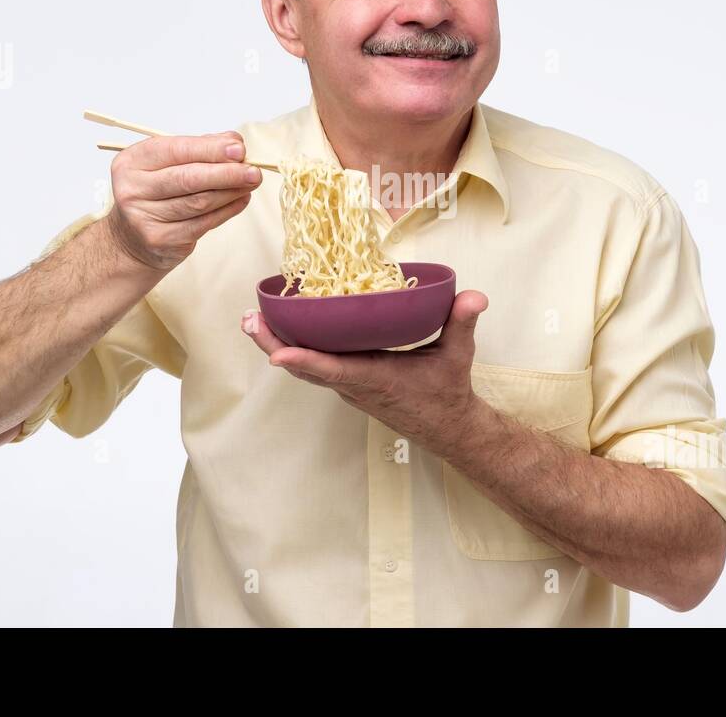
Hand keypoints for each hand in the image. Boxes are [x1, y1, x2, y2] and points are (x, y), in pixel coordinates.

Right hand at [105, 132, 261, 271]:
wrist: (131, 239)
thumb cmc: (154, 193)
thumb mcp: (166, 164)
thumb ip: (198, 149)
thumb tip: (234, 142)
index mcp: (131, 162)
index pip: (176, 151)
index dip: (210, 149)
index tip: (239, 149)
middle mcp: (132, 189)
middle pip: (188, 179)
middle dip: (226, 173)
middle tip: (253, 170)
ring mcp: (144, 218)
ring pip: (199, 202)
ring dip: (231, 191)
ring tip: (251, 182)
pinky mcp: (161, 240)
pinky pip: (203, 223)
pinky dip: (227, 210)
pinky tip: (240, 200)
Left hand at [242, 290, 490, 449]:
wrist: (448, 428)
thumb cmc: (449, 392)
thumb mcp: (458, 356)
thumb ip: (462, 323)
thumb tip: (476, 296)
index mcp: (376, 378)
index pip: (333, 370)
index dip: (303, 360)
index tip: (275, 351)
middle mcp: (355, 385)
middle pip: (305, 367)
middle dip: (273, 344)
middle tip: (249, 319)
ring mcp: (349, 388)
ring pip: (305, 368)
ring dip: (278, 345)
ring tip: (254, 319)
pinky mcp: (349, 385)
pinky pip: (315, 367)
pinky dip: (295, 349)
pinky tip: (286, 328)